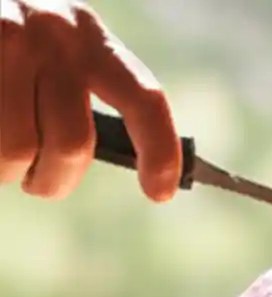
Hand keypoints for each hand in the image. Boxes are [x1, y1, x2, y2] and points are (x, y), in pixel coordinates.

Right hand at [0, 0, 179, 200]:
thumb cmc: (12, 40)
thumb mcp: (56, 49)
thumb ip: (81, 94)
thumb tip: (107, 161)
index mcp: (91, 38)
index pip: (145, 100)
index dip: (160, 153)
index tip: (160, 193)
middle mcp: (55, 34)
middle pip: (71, 144)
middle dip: (54, 181)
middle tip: (38, 181)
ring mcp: (9, 42)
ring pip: (17, 151)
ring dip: (8, 172)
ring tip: (3, 159)